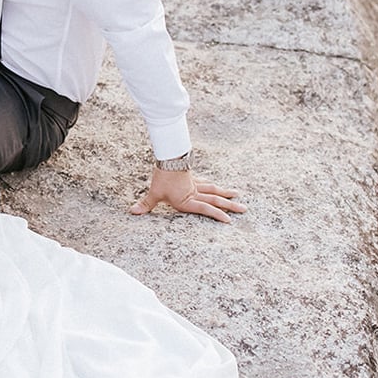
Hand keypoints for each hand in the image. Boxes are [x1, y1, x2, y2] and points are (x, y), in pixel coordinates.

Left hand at [129, 168, 245, 223]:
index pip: (205, 208)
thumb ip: (146, 204)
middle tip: (244, 209)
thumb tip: (133, 212)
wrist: (168, 158)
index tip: (229, 220)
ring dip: (225, 194)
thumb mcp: (154, 193)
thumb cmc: (162, 177)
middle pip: (215, 199)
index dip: (217, 214)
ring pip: (214, 190)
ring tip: (237, 196)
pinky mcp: (192, 177)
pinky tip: (217, 186)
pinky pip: (206, 183)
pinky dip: (213, 185)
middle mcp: (194, 192)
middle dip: (229, 206)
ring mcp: (195, 184)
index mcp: (187, 200)